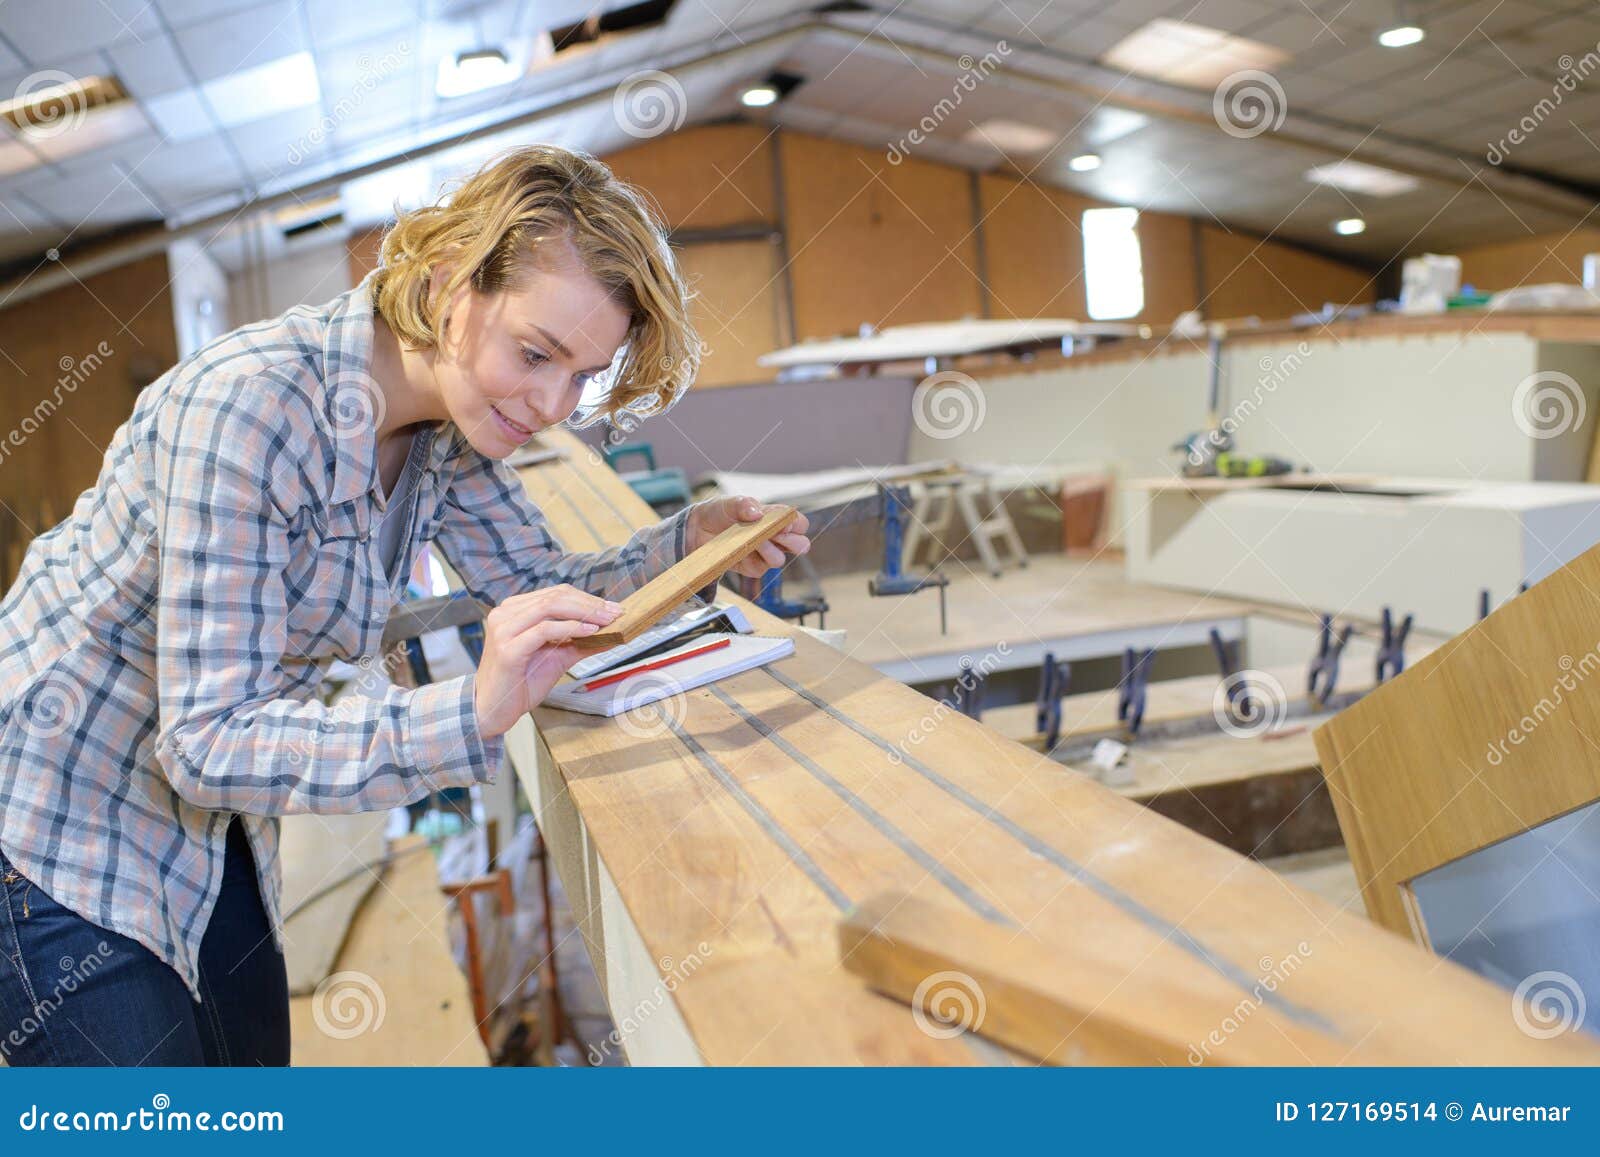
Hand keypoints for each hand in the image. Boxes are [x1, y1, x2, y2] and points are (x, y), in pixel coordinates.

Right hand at [472, 585, 620, 737]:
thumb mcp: (557, 657)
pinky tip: (589, 632)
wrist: (493, 709)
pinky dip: (570, 628)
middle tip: (615, 613)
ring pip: (550, 607)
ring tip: (607, 621)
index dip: (587, 598)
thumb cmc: (521, 683)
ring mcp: (504, 629)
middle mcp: (506, 614)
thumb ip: (580, 643)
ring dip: (584, 613)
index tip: (613, 608)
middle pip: (555, 596)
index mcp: (515, 610)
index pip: (556, 593)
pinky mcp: (508, 649)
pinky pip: (544, 630)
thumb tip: (612, 633)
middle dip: (590, 604)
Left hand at [686, 496, 810, 579]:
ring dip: (767, 551)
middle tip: (777, 536)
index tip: (782, 524)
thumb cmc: (720, 512)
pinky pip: (760, 569)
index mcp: (776, 518)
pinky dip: (750, 559)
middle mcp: (775, 538)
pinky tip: (740, 550)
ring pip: (780, 560)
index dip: (796, 525)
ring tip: (753, 541)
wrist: (699, 529)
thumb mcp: (730, 502)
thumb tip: (757, 513)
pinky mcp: (753, 568)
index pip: (799, 523)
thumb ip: (744, 504)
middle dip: (793, 543)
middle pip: (800, 545)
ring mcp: (765, 554)